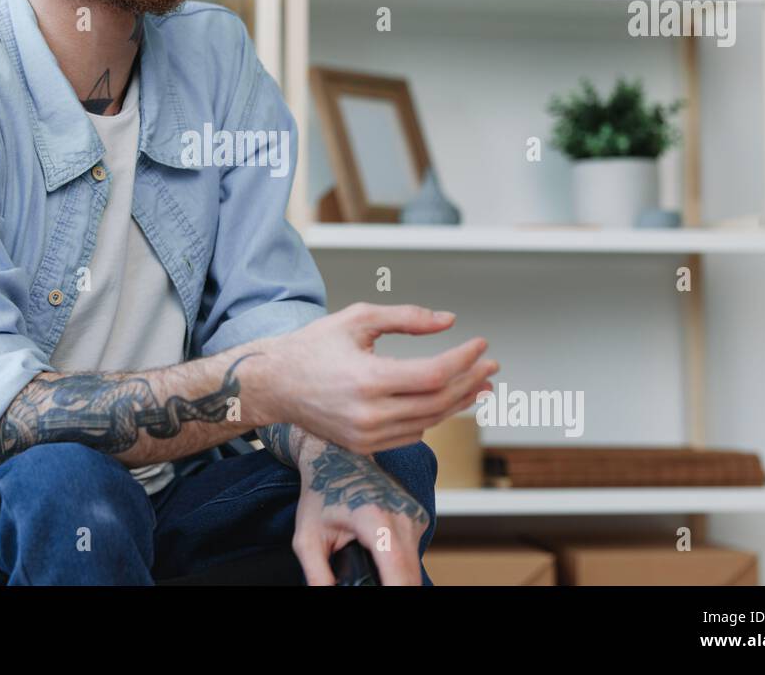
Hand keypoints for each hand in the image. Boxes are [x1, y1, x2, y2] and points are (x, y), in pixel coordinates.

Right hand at [270, 303, 495, 454]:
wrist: (274, 384)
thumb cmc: (313, 346)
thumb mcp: (358, 318)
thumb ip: (406, 318)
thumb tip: (448, 321)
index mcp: (367, 379)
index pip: (434, 374)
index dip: (464, 360)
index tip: (481, 345)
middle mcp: (368, 413)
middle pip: (438, 401)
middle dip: (471, 381)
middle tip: (490, 365)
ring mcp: (366, 435)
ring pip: (430, 421)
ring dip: (459, 402)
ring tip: (479, 385)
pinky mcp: (364, 446)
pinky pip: (411, 434)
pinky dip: (433, 417)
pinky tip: (444, 401)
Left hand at [292, 445, 428, 584]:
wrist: (336, 454)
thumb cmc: (320, 491)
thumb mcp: (307, 537)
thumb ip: (317, 575)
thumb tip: (327, 596)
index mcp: (376, 521)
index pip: (398, 574)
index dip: (393, 592)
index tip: (374, 593)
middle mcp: (403, 517)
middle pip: (410, 577)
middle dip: (392, 588)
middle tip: (362, 583)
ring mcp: (415, 515)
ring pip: (414, 568)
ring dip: (397, 579)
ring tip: (365, 568)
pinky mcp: (419, 517)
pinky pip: (414, 554)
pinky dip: (399, 565)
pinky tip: (376, 559)